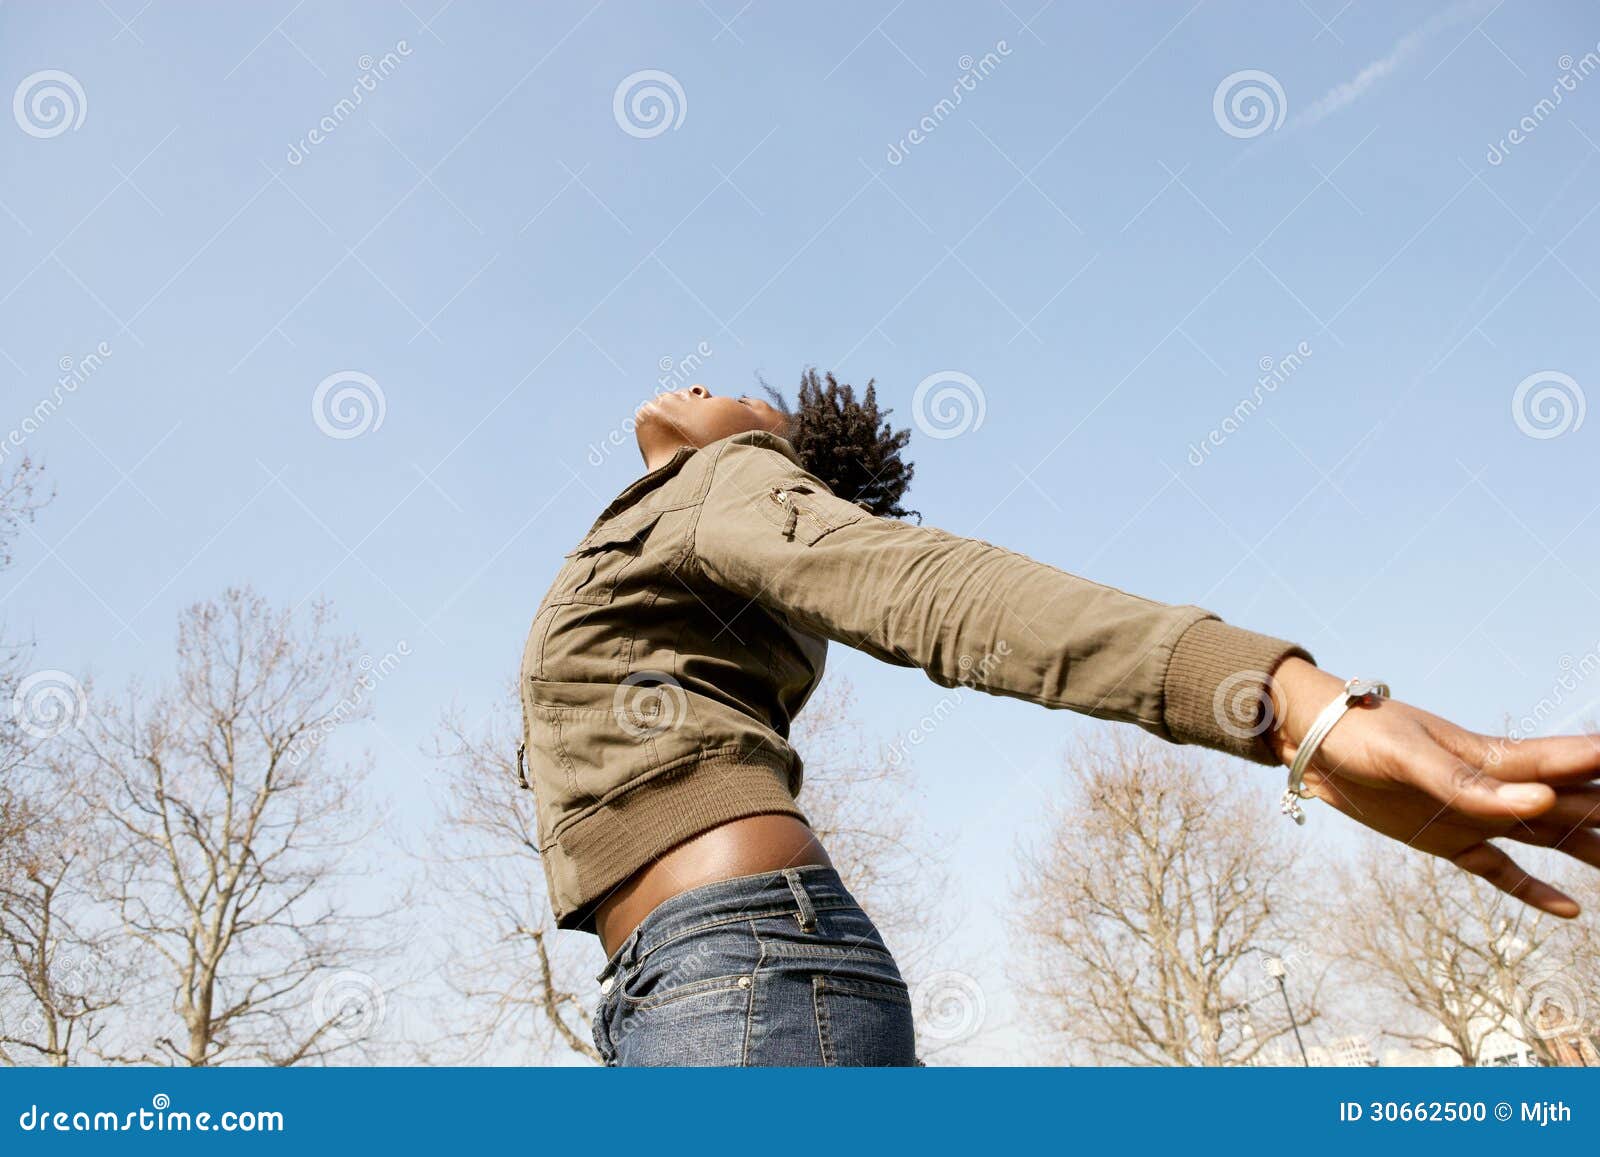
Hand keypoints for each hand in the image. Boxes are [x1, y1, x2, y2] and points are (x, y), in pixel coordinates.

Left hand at [1267, 657, 1599, 915]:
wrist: (1309, 738)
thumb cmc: (1358, 730)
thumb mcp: (1408, 754)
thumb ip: (1470, 782)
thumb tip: (1539, 803)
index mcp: (1498, 759)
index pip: (1577, 763)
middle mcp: (1499, 788)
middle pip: (1580, 803)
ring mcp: (1477, 815)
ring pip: (1552, 838)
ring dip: (1595, 850)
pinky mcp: (1446, 841)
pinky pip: (1502, 871)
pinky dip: (1534, 891)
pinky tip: (1571, 910)